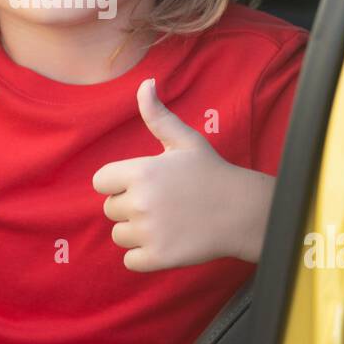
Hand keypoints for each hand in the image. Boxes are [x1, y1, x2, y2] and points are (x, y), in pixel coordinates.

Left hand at [92, 78, 265, 271]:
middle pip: (111, 209)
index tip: (145, 184)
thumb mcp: (184, 141)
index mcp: (140, 171)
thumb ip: (157, 116)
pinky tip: (167, 241)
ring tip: (166, 221)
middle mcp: (140, 201)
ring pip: (119, 235)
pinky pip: (130, 260)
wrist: (242, 211)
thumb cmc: (211, 172)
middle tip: (162, 203)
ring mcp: (148, 232)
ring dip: (136, 232)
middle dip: (130, 207)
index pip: (101, 182)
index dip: (120, 183)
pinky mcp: (158, 257)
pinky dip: (144, 256)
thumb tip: (145, 83)